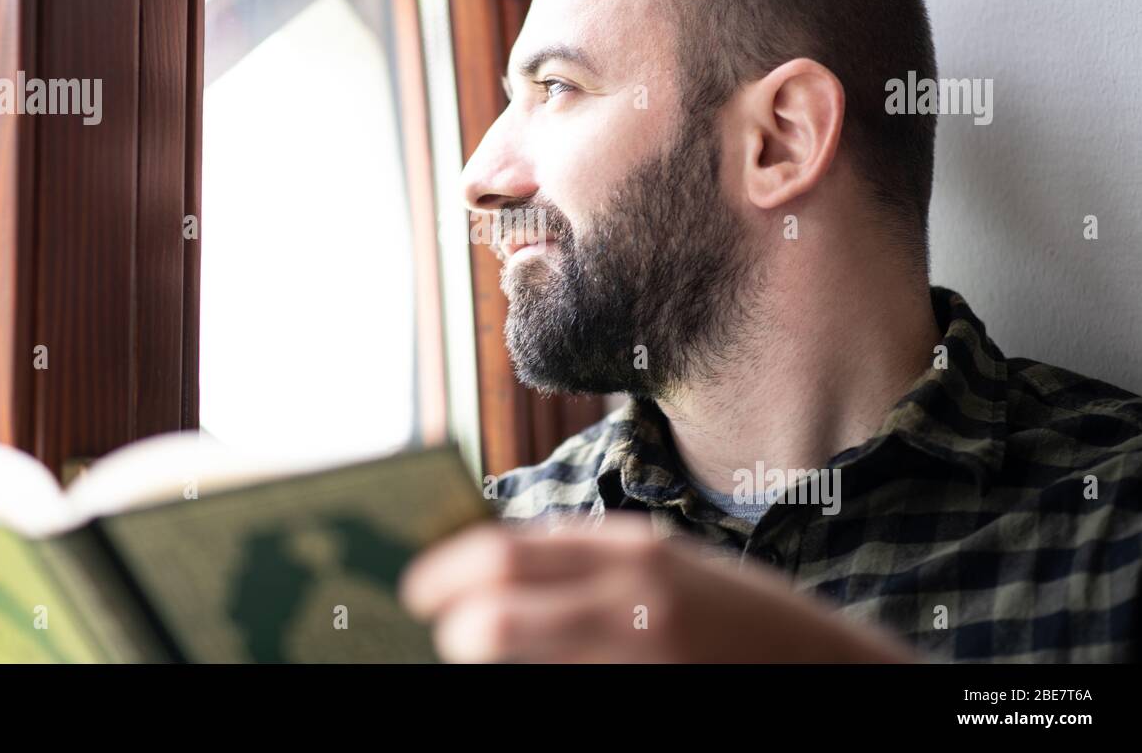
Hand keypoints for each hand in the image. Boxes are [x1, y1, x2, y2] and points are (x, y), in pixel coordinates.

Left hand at [398, 512, 917, 662]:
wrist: (834, 678)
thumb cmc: (745, 623)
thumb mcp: (674, 567)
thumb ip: (594, 561)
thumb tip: (499, 561)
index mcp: (637, 552)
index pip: (505, 552)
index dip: (447, 571)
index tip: (421, 588)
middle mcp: (632, 604)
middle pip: (493, 613)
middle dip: (454, 627)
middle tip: (447, 631)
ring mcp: (637, 661)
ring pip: (509, 661)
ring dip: (483, 656)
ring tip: (484, 654)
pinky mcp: (638, 704)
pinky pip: (554, 696)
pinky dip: (527, 687)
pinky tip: (534, 680)